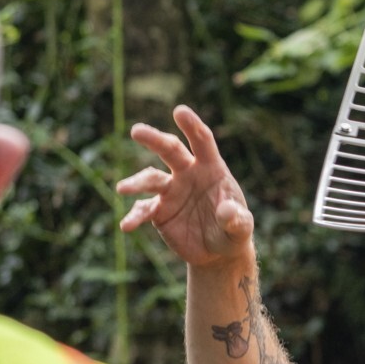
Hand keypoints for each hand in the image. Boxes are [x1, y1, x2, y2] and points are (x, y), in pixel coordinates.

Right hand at [117, 105, 254, 268]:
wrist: (218, 252)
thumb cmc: (233, 230)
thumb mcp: (241, 228)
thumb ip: (237, 219)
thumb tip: (227, 211)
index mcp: (212, 168)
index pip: (202, 142)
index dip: (192, 126)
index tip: (179, 111)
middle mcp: (188, 173)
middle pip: (170, 150)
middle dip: (154, 140)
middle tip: (137, 131)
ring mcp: (170, 191)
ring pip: (151, 179)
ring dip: (137, 182)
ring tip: (123, 188)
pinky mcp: (158, 211)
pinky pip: (143, 210)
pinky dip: (134, 216)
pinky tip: (126, 226)